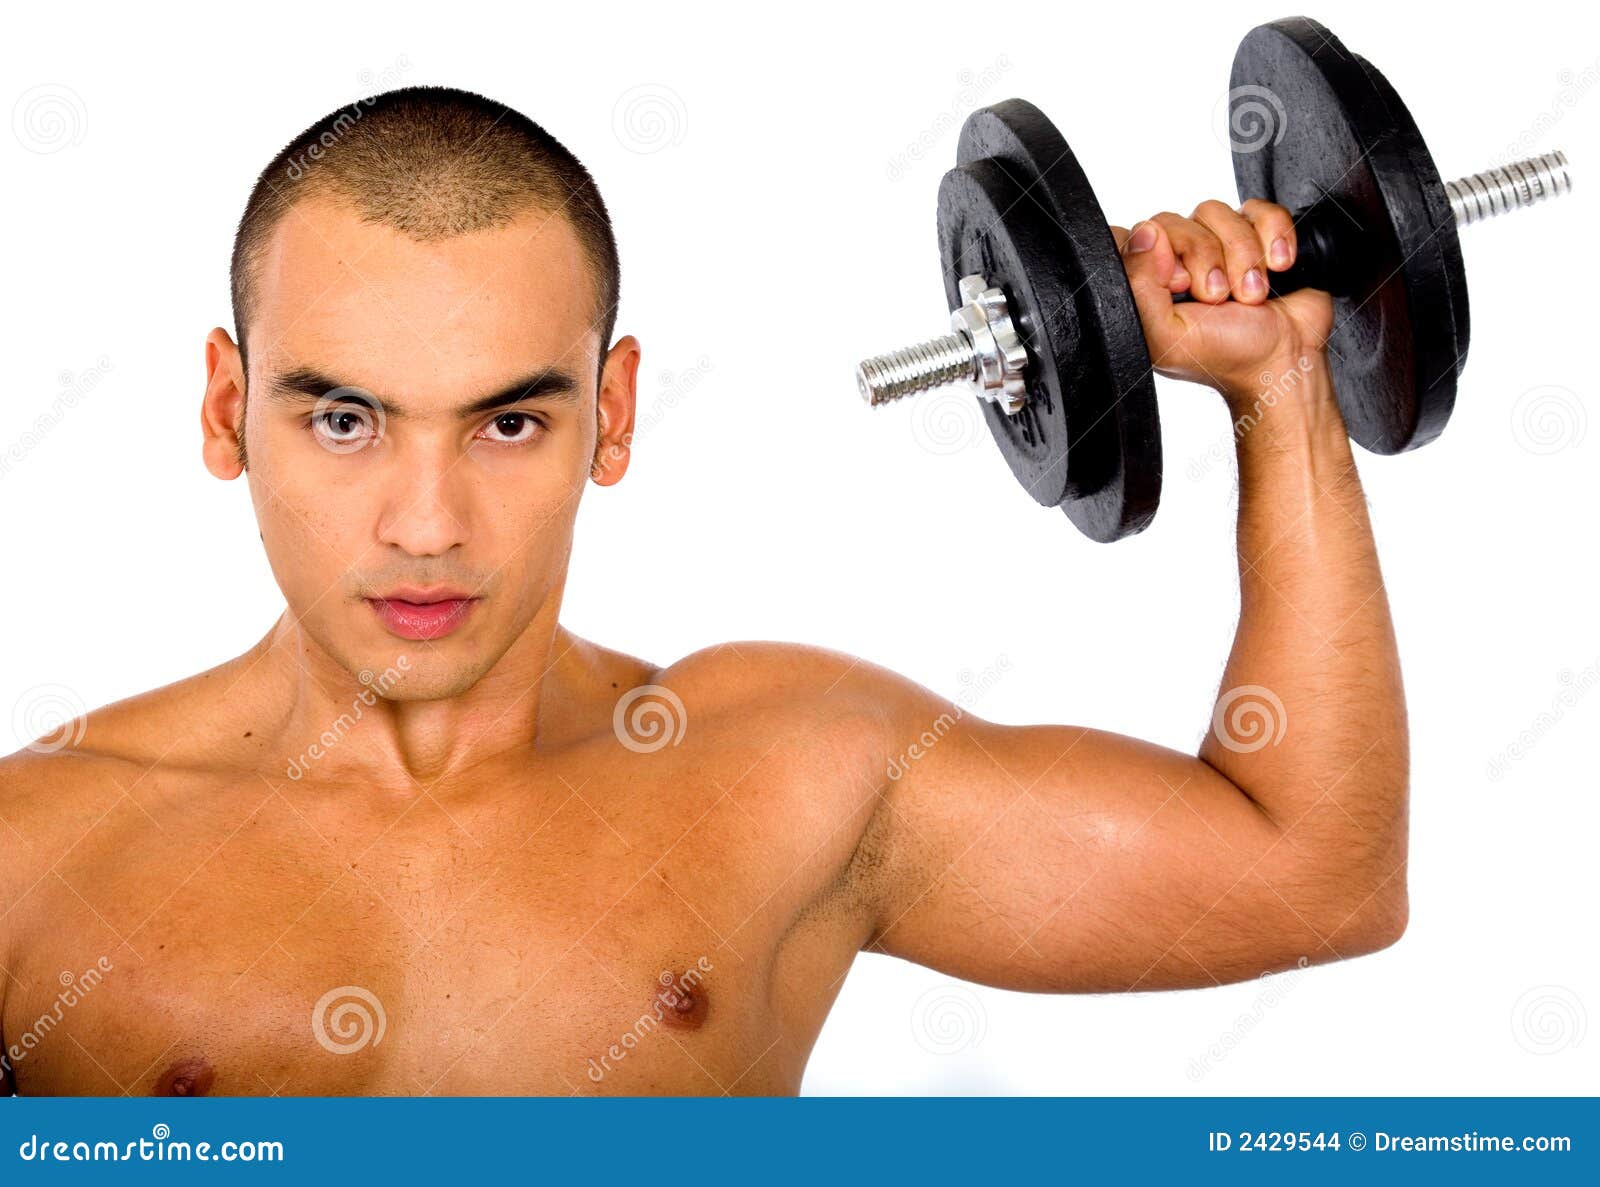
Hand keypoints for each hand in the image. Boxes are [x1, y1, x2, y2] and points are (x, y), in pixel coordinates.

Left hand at [1110, 201, 1333, 402]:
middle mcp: (1178, 260)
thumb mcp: (1167, 336)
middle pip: (1174, 221)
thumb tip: (1143, 235)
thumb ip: (1140, 287)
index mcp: (1149, 284)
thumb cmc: (1227, 356)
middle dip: (1205, 260)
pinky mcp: (1257, 232)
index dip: (1155, 254)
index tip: (1178, 286)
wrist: (1286, 360)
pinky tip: (1278, 267)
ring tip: (1252, 295)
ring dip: (1242, 256)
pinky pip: (1258, 208)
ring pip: (1215, 212)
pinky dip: (1273, 236)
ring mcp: (1218, 244)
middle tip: (1220, 298)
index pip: (1131, 237)